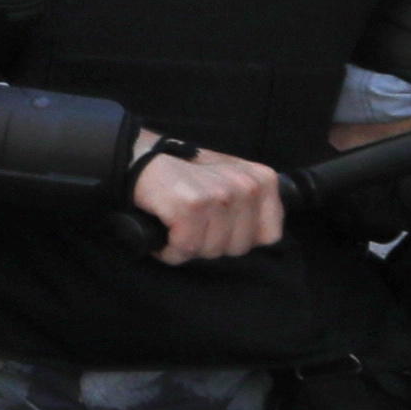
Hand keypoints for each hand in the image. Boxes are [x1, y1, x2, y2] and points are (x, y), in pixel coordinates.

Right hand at [132, 144, 287, 263]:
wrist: (141, 159)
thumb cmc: (186, 176)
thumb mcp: (231, 182)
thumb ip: (251, 206)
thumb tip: (258, 239)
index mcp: (263, 180)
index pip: (269, 236)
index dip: (238, 239)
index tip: (218, 227)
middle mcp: (246, 186)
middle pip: (238, 248)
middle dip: (211, 244)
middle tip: (192, 225)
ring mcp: (220, 195)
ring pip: (210, 250)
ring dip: (187, 247)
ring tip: (175, 227)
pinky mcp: (192, 206)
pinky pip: (185, 248)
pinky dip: (169, 249)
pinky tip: (164, 232)